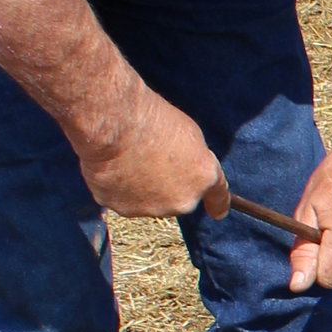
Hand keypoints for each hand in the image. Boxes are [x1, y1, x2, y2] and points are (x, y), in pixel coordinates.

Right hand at [76, 83, 223, 222]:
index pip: (218, 196)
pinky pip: (123, 199)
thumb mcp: (187, 132)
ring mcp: (153, 209)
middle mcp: (182, 200)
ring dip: (142, 186)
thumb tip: (184, 168)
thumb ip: (191, 158)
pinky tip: (113, 166)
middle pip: (177, 196)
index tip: (218, 212)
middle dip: (167, 183)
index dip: (218, 204)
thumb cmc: (149, 118)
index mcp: (204, 176)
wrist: (113, 125)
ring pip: (149, 200)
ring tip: (128, 157)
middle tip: (151, 156)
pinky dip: (118, 187)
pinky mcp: (124, 210)